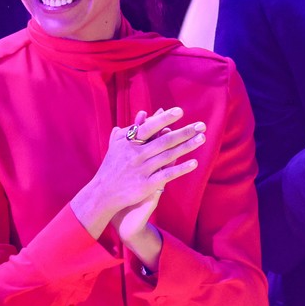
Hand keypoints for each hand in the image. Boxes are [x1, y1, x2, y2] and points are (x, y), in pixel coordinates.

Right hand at [71, 106, 204, 240]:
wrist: (102, 193)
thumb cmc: (111, 167)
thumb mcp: (116, 146)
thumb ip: (130, 129)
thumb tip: (143, 114)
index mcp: (129, 142)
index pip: (149, 127)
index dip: (164, 119)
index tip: (180, 111)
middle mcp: (136, 154)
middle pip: (163, 140)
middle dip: (184, 132)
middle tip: (201, 125)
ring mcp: (142, 169)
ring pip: (168, 155)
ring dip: (186, 146)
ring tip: (201, 138)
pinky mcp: (146, 184)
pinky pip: (166, 175)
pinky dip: (180, 168)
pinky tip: (194, 163)